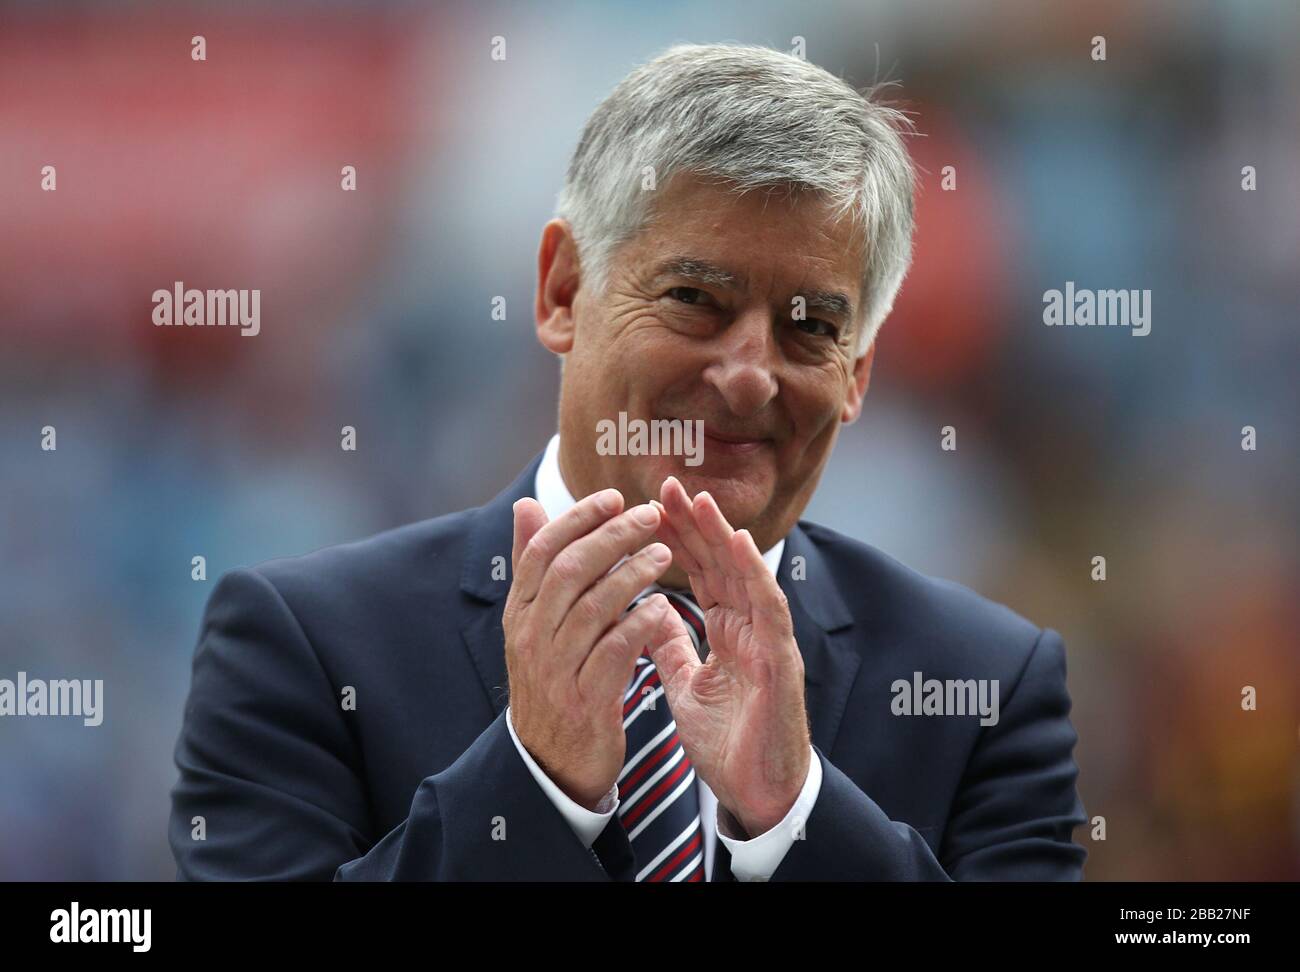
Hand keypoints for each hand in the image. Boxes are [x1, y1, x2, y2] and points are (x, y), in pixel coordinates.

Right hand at [505, 489, 675, 809]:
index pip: (541, 551)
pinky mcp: (586, 699)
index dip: (577, 518)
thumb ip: (533, 565)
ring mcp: (557, 669)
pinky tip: (664, 609)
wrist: (549, 762)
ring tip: (665, 554)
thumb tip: (527, 505)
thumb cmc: (552, 679)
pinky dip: (640, 625)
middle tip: (650, 515)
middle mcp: (532, 636)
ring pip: (594, 607)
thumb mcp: (533, 623)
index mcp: (519, 612)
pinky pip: (615, 651)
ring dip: (633, 574)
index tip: (613, 496)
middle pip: (569, 571)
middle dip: (612, 536)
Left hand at [643, 477, 810, 835]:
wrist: (756, 794)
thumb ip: (670, 649)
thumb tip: (649, 615)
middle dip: (695, 523)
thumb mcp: (684, 688)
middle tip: (666, 483)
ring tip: (700, 499)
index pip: (698, 572)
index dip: (676, 538)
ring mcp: (767, 640)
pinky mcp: (781, 660)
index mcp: (726, 631)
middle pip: (720, 563)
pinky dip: (756, 574)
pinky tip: (740, 544)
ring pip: (745, 575)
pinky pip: (769, 609)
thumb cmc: (729, 743)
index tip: (647, 506)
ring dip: (723, 536)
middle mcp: (749, 627)